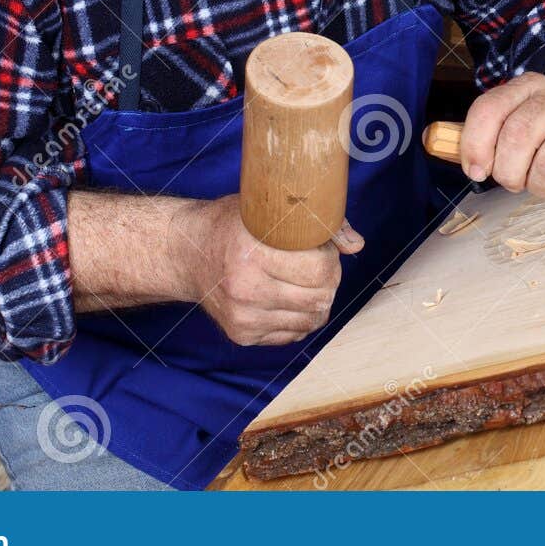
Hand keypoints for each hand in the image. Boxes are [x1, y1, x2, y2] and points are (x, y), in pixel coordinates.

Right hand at [184, 194, 363, 346]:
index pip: (319, 269)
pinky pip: (293, 334)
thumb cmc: (234, 224)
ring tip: (303, 281)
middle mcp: (244, 288)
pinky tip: (286, 297)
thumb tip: (357, 245)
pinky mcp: (241, 335)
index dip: (330, 257)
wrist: (186, 252)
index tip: (320, 247)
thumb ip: (320, 224)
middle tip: (317, 264)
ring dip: (317, 301)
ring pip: (311, 320)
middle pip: (319, 297)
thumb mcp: (270, 210)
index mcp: (251, 252)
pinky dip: (299, 317)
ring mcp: (242, 317)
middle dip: (329, 280)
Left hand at [457, 72, 544, 204]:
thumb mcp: (523, 117)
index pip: (489, 110)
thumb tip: (447, 150)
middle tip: (518, 180)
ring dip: (540, 187)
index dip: (474, 146)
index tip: (477, 170)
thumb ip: (487, 133)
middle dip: (509, 174)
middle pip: (516, 141)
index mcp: (531, 85)